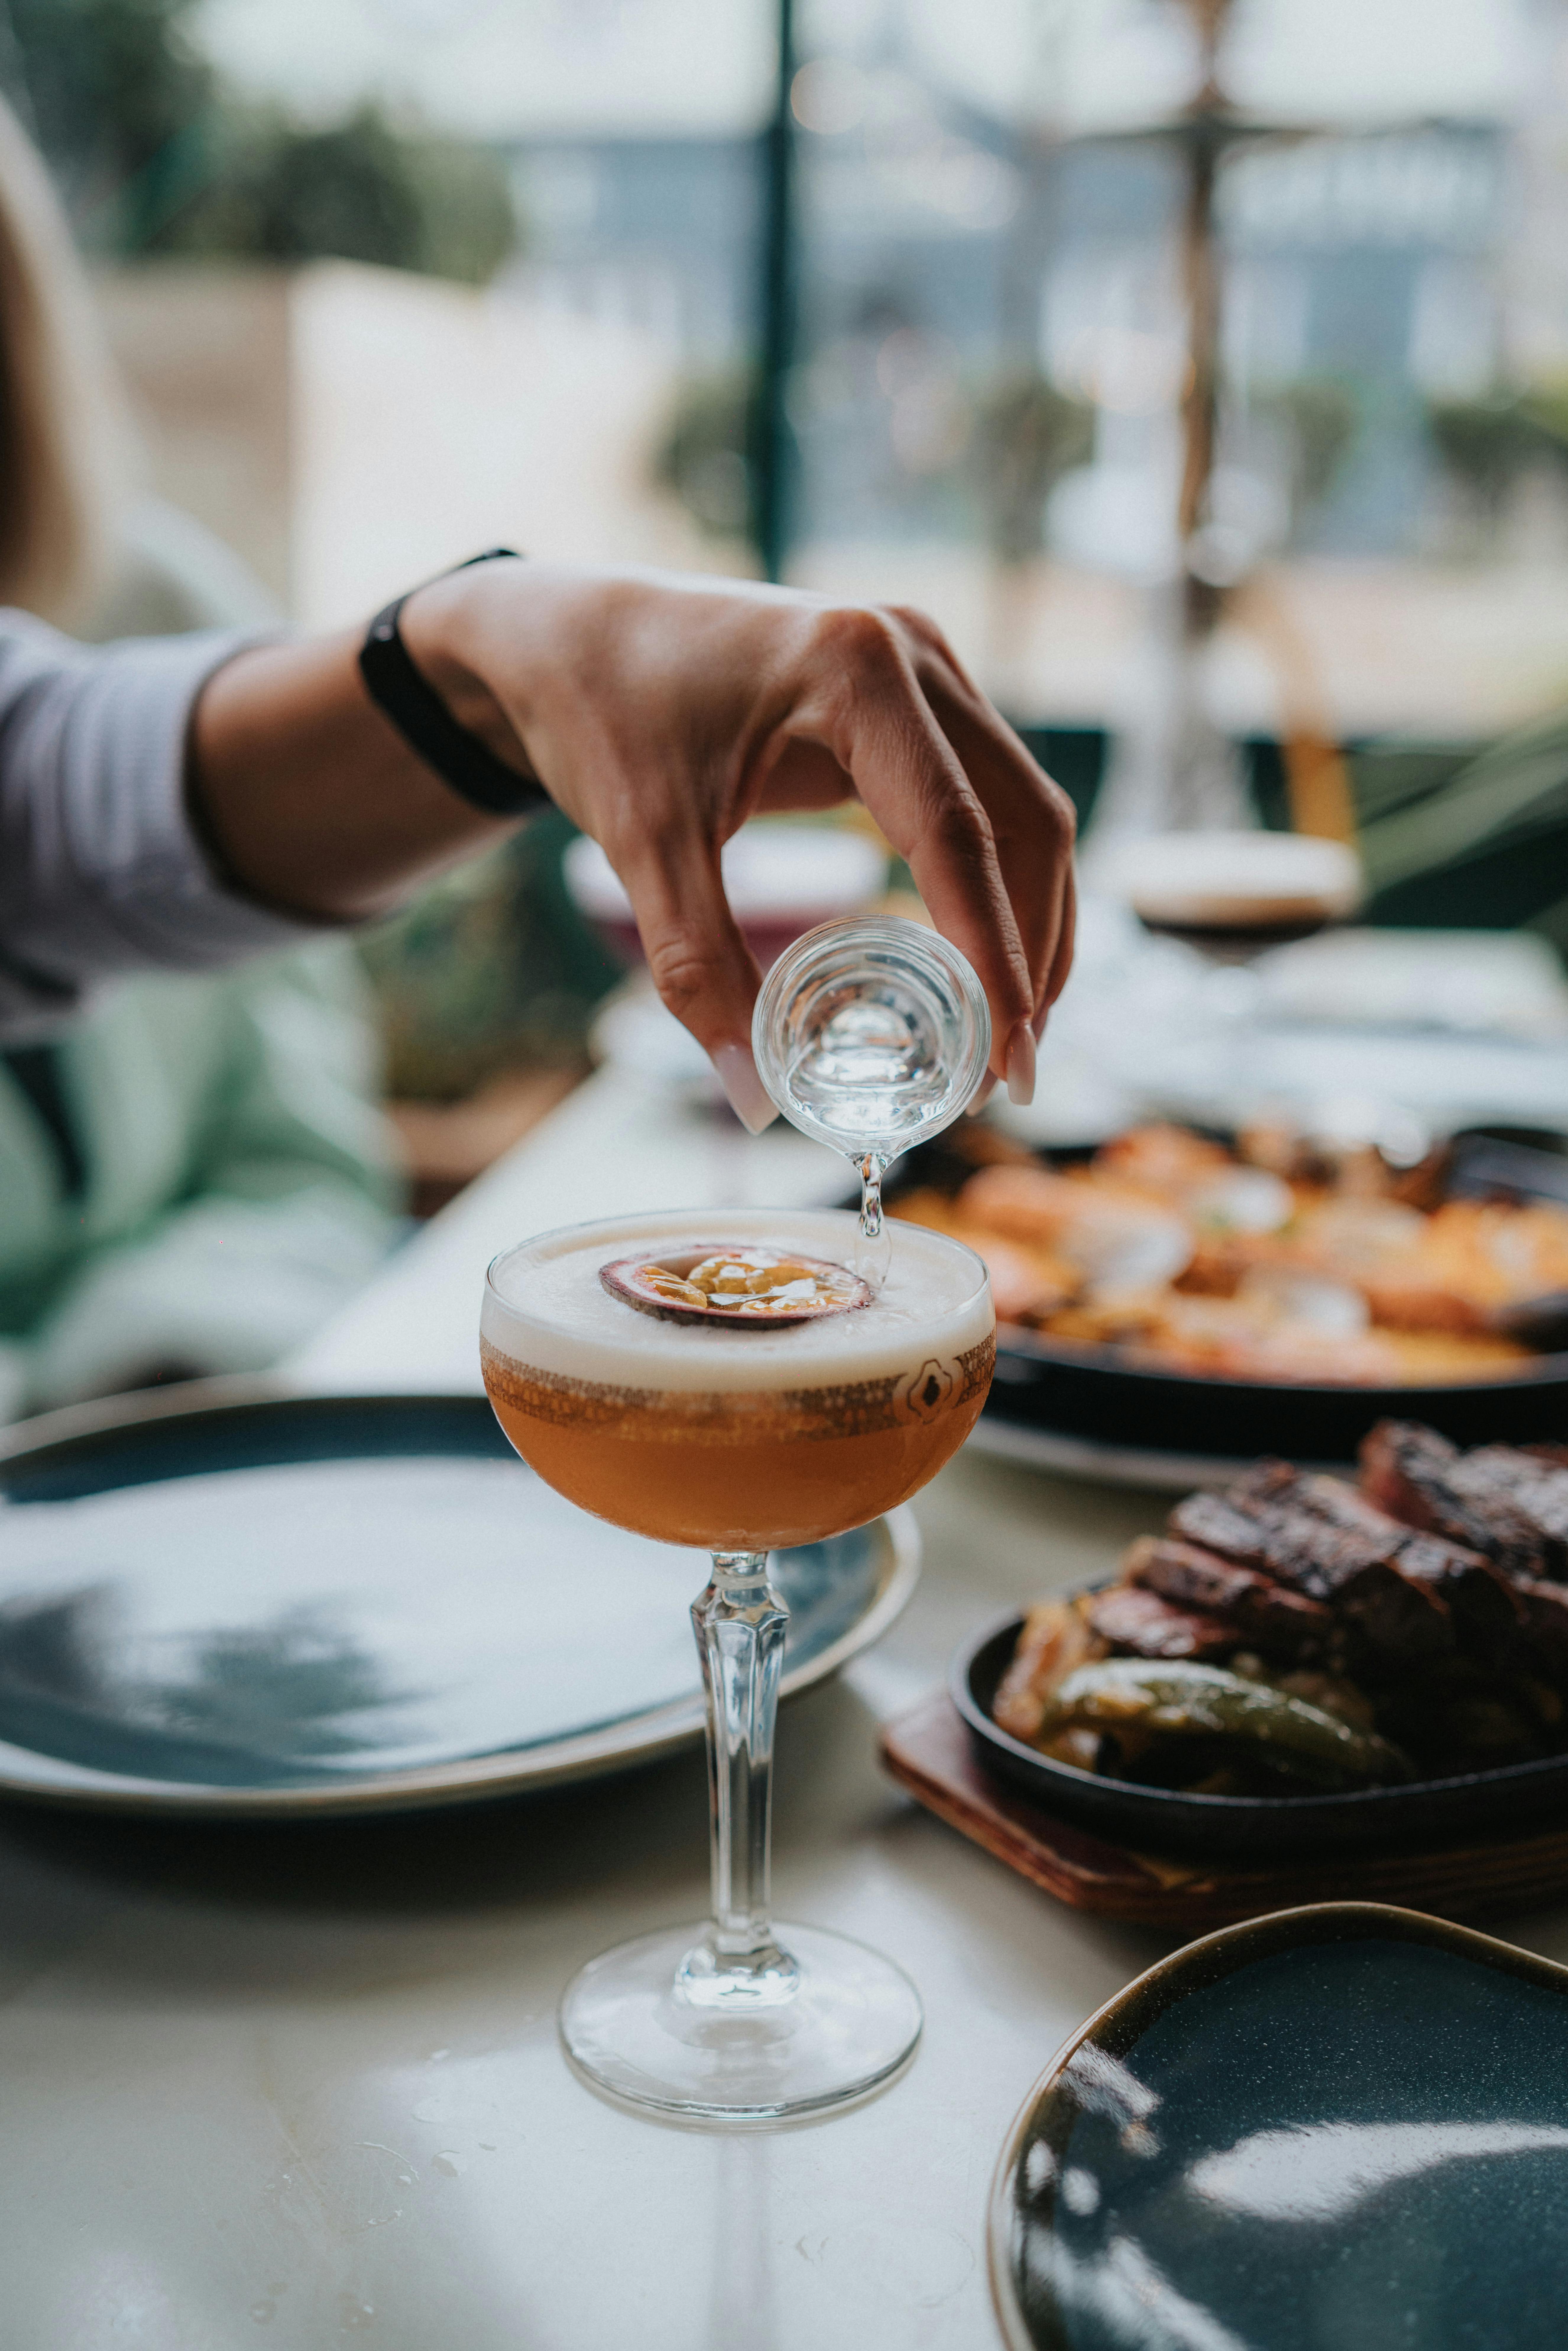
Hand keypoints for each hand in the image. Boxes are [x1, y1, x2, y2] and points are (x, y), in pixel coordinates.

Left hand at [406, 560, 1075, 1127]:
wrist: (566, 633)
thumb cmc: (600, 715)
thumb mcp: (643, 845)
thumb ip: (698, 971)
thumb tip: (755, 1103)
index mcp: (853, 670)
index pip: (959, 834)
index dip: (996, 957)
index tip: (1008, 1060)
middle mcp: (911, 655)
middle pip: (1023, 821)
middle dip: (1031, 954)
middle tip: (1010, 1072)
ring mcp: (924, 669)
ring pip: (1024, 810)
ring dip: (1030, 924)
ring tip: (1010, 1035)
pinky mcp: (913, 698)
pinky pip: (989, 799)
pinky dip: (1000, 885)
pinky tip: (986, 964)